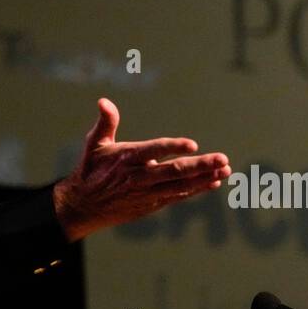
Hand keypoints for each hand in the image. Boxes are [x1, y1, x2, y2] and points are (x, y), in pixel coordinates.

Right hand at [52, 98, 229, 241]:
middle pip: (174, 171)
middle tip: (222, 158)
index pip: (153, 151)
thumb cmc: (90, 170)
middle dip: (200, 165)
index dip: (172, 148)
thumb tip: (103, 101)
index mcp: (126, 159)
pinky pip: (178, 197)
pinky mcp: (151, 204)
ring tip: (225, 169)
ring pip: (180, 186)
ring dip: (204, 178)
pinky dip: (197, 190)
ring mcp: (147, 193)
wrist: (82, 207)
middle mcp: (138, 177)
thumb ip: (106, 122)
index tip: (193, 145)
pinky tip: (214, 182)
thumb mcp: (94, 144)